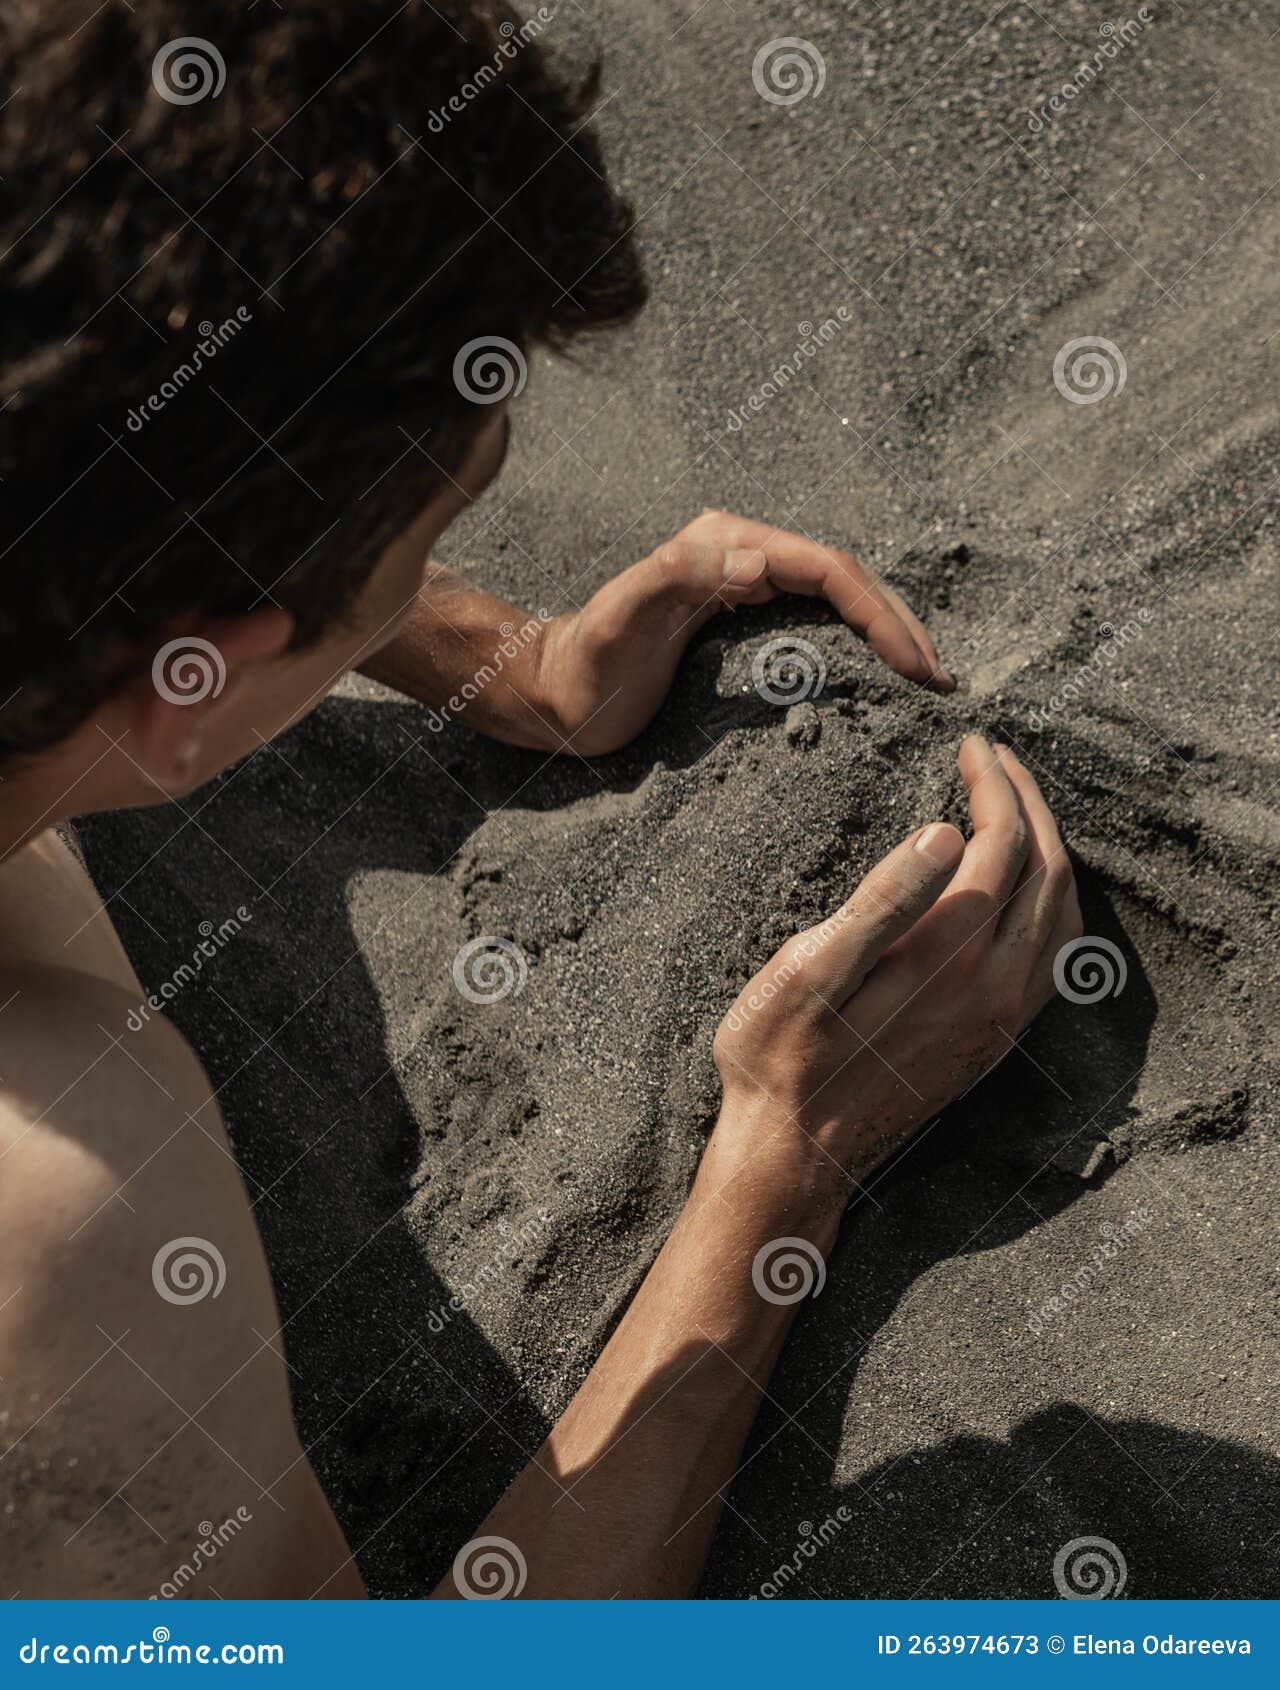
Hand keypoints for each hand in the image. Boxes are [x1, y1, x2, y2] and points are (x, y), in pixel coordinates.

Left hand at [534, 509, 951, 754]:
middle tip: (943, 682)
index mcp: (727, 544)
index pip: (829, 570)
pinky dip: (858, 649)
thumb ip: (678, 577)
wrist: (549, 693)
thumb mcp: (622, 620)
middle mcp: (742, 555)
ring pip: (839, 602)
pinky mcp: (741, 621)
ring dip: (888, 635)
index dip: (880, 615)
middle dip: (900, 625)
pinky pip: (816, 626)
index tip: (916, 667)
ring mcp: (743, 586)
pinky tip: (880, 682)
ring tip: (928, 682)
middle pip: (847, 581)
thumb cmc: (584, 668)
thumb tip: (761, 561)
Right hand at [712, 737, 1081, 1187]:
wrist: (795, 1153)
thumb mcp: (809, 969)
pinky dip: (1051, 902)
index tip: (971, 743)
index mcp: (954, 957)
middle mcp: (997, 988)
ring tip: (1012, 808)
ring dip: (1048, 849)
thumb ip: (884, 900)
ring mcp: (1005, 1018)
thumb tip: (944, 833)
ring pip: (1062, 914)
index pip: (1002, 841)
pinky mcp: (997, 1039)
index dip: (993, 783)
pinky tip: (1021, 890)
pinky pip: (1054, 957)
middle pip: (1046, 869)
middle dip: (1028, 801)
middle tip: (994, 757)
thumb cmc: (781, 1056)